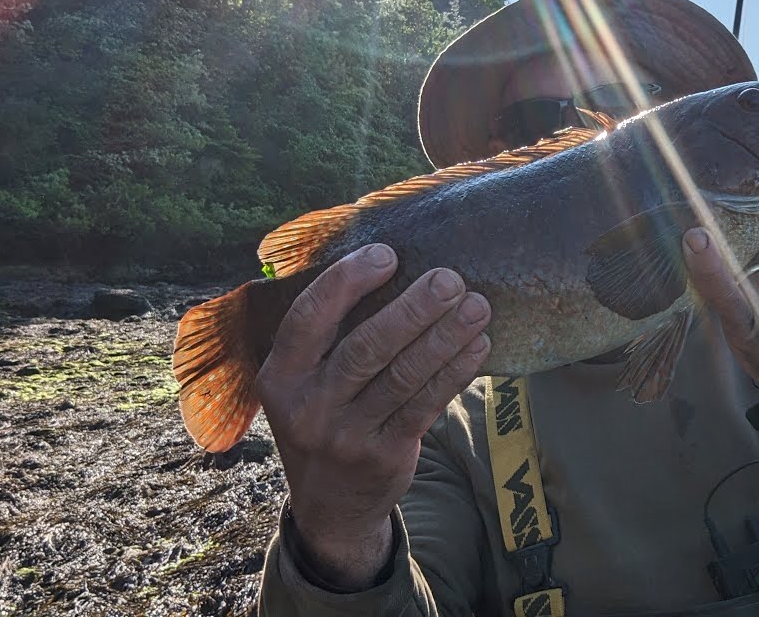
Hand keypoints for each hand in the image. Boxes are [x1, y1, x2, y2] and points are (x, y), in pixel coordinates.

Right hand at [256, 244, 491, 590]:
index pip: (308, 319)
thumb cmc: (323, 416)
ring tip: (477, 306)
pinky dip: (455, 372)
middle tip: (450, 278)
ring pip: (403, 376)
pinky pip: (426, 405)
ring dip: (445, 337)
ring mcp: (346, 435)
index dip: (345, 283)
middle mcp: (308, 407)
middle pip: (365, 348)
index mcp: (280, 376)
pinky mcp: (385, 455)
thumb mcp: (301, 383)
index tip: (386, 253)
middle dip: (412, 309)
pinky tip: (478, 346)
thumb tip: (387, 262)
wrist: (329, 505)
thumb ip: (327, 336)